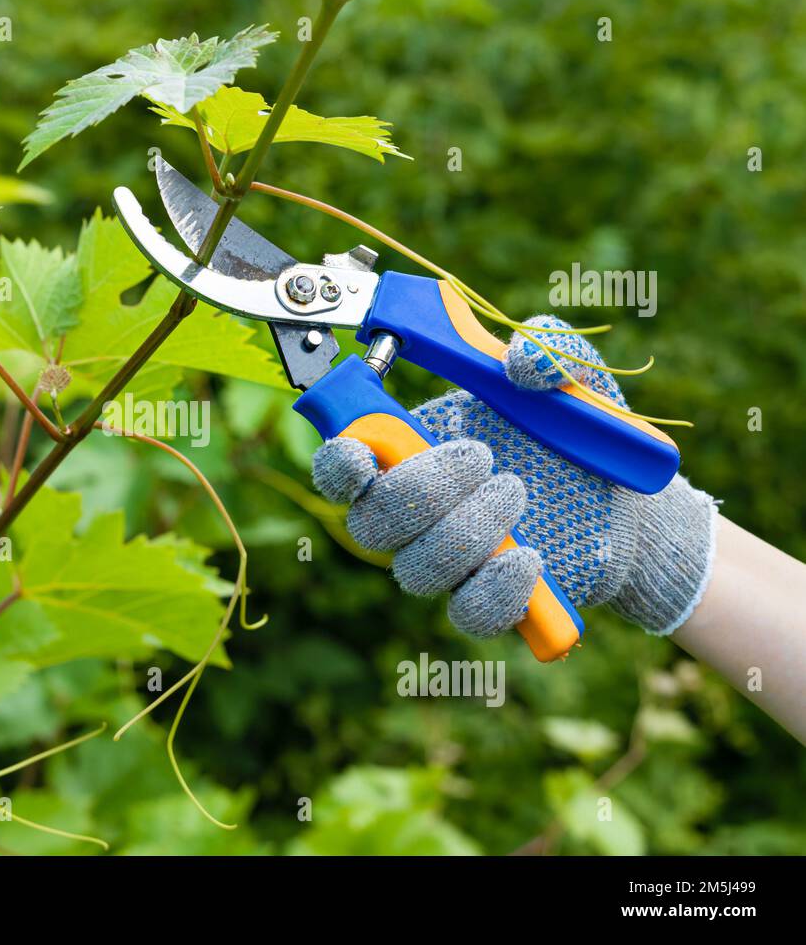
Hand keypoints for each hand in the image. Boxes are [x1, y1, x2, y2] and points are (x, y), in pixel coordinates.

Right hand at [311, 316, 717, 638]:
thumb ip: (548, 353)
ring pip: (417, 571)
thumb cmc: (576, 434)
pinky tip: (529, 560)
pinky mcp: (490, 600)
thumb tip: (522, 363)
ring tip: (517, 490)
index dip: (338, 465)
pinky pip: (468, 614)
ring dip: (465, 532)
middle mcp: (415, 515)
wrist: (628, 503)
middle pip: (371, 524)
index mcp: (410, 452)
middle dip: (419, 492)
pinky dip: (495, 591)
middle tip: (481, 457)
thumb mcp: (573, 380)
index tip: (363, 455)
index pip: (343, 468)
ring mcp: (449, 562)